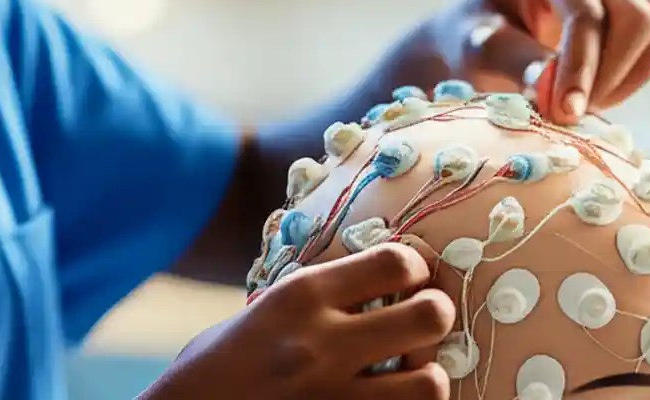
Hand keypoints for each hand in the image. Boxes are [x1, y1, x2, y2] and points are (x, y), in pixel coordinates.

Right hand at [142, 244, 454, 399]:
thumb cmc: (214, 368)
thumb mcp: (257, 314)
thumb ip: (310, 301)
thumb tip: (367, 285)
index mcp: (300, 297)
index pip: (394, 262)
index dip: (416, 267)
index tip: (410, 276)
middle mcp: (324, 344)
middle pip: (429, 315)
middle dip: (436, 315)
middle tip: (424, 320)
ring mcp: (336, 397)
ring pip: (431, 382)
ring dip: (428, 375)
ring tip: (412, 373)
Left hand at [430, 0, 649, 123]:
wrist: (474, 40)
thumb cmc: (470, 39)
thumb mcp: (476, 49)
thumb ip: (513, 61)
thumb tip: (553, 85)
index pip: (586, 14)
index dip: (582, 66)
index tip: (566, 113)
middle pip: (637, 17)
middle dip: (609, 74)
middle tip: (569, 113)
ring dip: (627, 78)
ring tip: (578, 106)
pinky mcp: (630, 13)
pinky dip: (636, 77)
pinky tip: (595, 96)